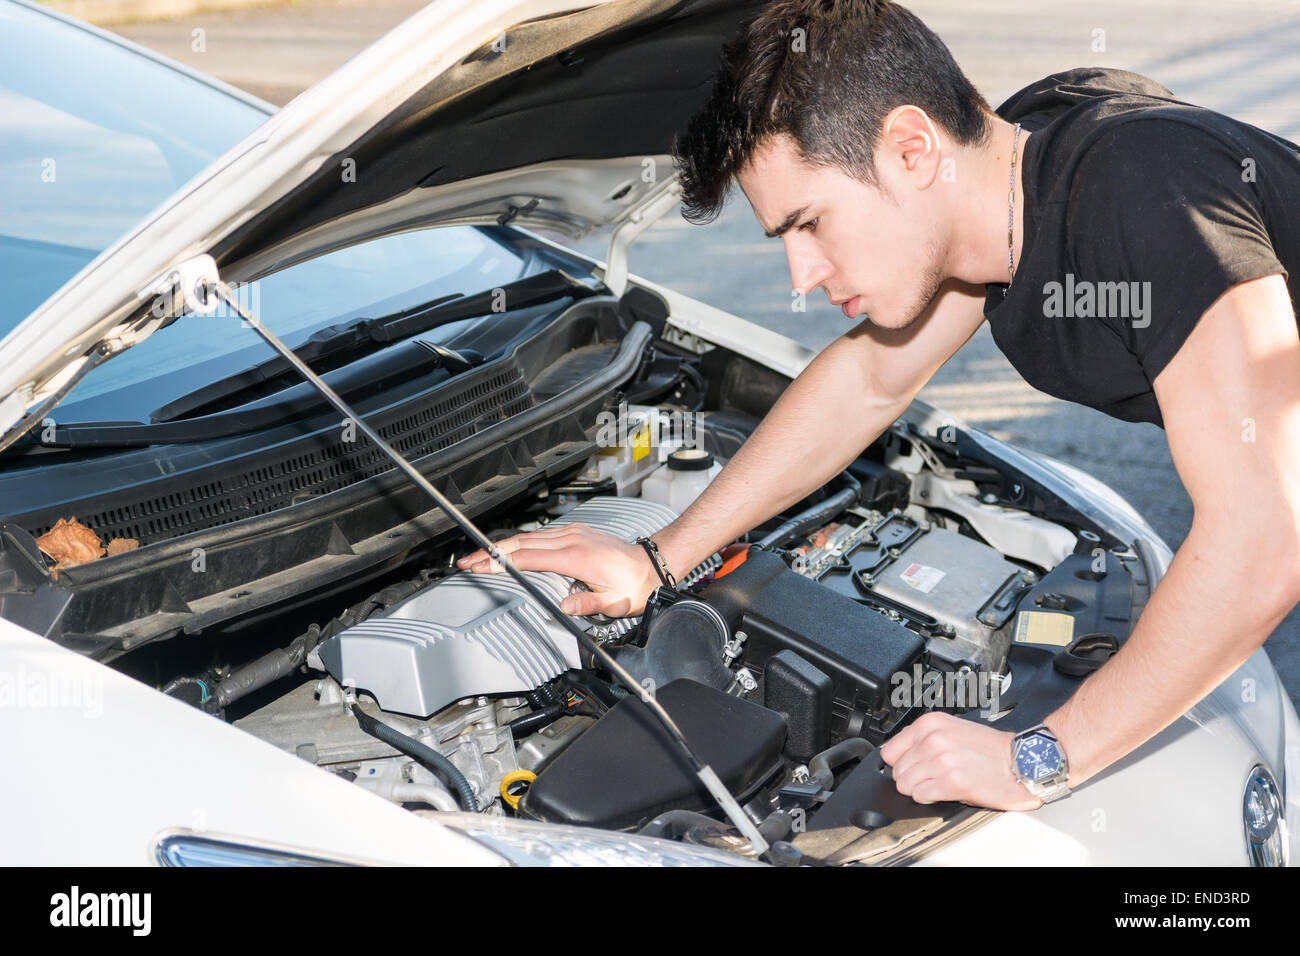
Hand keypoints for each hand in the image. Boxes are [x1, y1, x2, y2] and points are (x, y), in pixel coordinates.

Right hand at [455, 522, 660, 616]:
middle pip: (520, 544)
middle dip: (490, 552)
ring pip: (528, 537)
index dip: (501, 563)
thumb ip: (588, 603)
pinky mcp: (574, 532)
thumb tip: (566, 607)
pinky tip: (509, 549)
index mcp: (575, 556)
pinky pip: (540, 536)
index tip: (480, 568)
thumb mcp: (614, 601)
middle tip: (467, 562)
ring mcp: (572, 533)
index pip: (528, 558)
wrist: (650, 566)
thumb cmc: (634, 584)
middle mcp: (571, 540)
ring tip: (480, 556)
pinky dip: (519, 542)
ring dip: (502, 546)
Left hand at [878, 712, 1042, 810]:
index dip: (900, 763)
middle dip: (911, 778)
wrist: (1020, 761)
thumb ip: (922, 739)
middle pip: (897, 771)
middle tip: (931, 777)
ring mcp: (940, 761)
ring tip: (939, 784)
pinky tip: (944, 791)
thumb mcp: (951, 730)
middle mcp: (932, 740)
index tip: (911, 767)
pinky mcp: (951, 782)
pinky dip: (929, 798)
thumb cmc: (990, 749)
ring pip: (905, 785)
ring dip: (920, 789)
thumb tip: (898, 756)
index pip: (889, 751)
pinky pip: (920, 796)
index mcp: (930, 724)